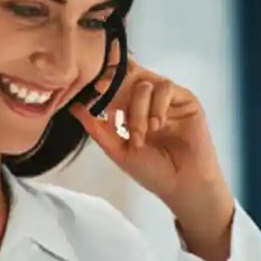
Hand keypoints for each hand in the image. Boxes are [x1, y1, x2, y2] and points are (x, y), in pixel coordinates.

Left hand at [69, 58, 235, 260]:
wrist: (181, 185)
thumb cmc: (152, 172)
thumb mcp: (118, 151)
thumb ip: (97, 129)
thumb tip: (74, 106)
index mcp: (130, 109)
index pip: (114, 85)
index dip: (101, 82)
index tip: (89, 88)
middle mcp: (148, 100)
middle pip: (129, 75)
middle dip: (115, 83)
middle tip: (104, 91)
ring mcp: (167, 99)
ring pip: (145, 84)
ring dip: (138, 109)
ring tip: (141, 135)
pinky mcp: (186, 100)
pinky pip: (166, 88)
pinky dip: (157, 105)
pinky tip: (158, 125)